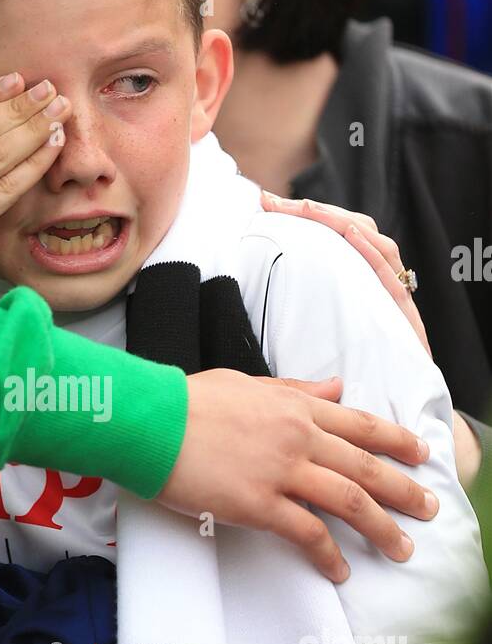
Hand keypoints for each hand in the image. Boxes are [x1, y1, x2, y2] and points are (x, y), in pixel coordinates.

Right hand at [157, 370, 436, 582]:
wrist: (150, 422)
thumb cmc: (187, 402)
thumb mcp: (246, 384)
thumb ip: (294, 390)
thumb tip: (334, 387)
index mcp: (295, 408)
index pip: (360, 425)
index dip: (395, 441)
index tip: (421, 454)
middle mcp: (298, 438)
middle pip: (365, 467)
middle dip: (403, 489)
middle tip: (428, 508)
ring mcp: (281, 471)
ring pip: (348, 500)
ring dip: (380, 527)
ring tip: (399, 548)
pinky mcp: (259, 504)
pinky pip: (306, 533)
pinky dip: (328, 555)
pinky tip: (340, 571)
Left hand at [260, 191, 481, 488]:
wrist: (396, 442)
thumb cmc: (346, 409)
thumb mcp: (303, 371)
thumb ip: (285, 344)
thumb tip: (234, 323)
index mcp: (348, 303)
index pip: (328, 248)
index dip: (301, 223)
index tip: (264, 206)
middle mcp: (372, 298)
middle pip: (350, 238)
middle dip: (314, 216)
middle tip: (276, 202)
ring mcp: (392, 308)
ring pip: (372, 248)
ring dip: (340, 224)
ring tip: (309, 209)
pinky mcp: (408, 323)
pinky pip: (392, 279)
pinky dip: (372, 253)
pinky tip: (352, 234)